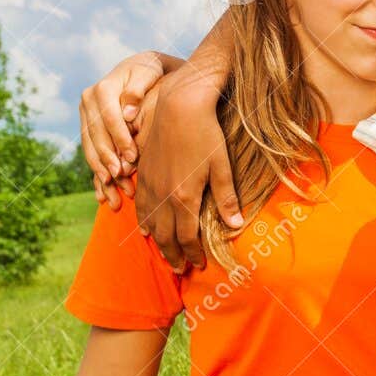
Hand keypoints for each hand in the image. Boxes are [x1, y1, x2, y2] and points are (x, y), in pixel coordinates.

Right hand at [80, 52, 168, 211]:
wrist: (147, 71)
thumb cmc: (153, 71)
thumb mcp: (150, 70)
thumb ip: (139, 87)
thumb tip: (128, 111)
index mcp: (101, 90)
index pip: (107, 117)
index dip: (119, 137)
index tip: (133, 156)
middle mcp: (88, 104)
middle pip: (95, 137)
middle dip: (108, 159)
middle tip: (121, 178)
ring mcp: (88, 120)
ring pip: (91, 151)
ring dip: (102, 175)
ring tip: (116, 196)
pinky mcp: (92, 134)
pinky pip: (93, 159)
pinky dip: (99, 180)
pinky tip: (105, 198)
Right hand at [136, 70, 241, 271]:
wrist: (179, 106)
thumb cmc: (207, 135)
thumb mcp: (222, 168)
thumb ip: (227, 199)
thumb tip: (236, 226)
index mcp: (185, 198)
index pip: (187, 237)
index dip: (193, 253)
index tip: (199, 265)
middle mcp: (163, 196)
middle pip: (165, 236)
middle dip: (174, 255)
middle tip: (180, 269)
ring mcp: (149, 185)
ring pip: (149, 223)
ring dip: (157, 241)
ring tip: (165, 254)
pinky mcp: (142, 173)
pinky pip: (139, 205)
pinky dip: (143, 221)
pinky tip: (145, 227)